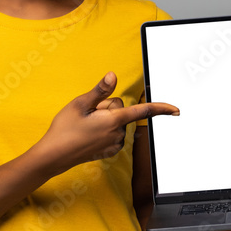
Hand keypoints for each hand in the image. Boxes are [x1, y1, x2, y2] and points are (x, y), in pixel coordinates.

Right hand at [37, 71, 178, 173]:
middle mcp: (118, 134)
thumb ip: (100, 90)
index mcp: (113, 120)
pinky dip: (103, 130)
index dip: (160, 108)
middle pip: (121, 110)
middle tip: (87, 115)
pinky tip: (88, 135)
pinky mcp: (109, 151)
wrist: (54, 155)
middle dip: (107, 108)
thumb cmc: (65, 128)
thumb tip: (114, 75)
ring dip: (104, 120)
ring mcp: (114, 144)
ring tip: (85, 126)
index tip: (176, 109)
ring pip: (116, 122)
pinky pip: (113, 133)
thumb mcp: (80, 104)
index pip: (142, 111)